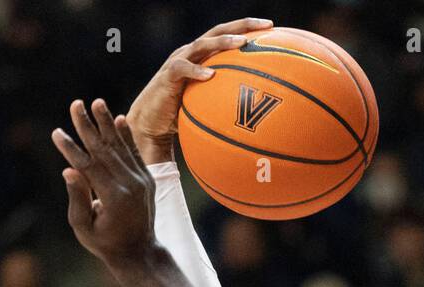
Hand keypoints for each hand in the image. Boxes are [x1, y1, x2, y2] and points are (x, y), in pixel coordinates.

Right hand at [52, 99, 157, 264]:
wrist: (140, 252)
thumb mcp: (84, 228)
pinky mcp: (147, 178)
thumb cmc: (106, 243)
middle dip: (87, 125)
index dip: (71, 148)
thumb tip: (69, 169)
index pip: (88, 165)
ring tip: (96, 102)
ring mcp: (141, 180)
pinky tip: (119, 118)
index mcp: (113, 197)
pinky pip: (135, 152)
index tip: (56, 132)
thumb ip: (77, 199)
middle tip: (75, 104)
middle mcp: (130, 184)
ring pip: (120, 146)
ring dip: (107, 122)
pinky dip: (127, 135)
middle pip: (104, 149)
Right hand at [126, 17, 272, 164]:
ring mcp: (179, 61)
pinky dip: (196, 70)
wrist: (151, 123)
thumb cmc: (181, 115)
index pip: (227, 35)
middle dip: (243, 25)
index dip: (248, 28)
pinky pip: (182, 68)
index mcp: (202, 56)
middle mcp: (191, 53)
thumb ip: (226, 99)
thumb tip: (258, 115)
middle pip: (218, 31)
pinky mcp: (168, 75)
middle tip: (266, 26)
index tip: (272, 27)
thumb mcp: (208, 104)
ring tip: (241, 43)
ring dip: (222, 42)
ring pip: (202, 44)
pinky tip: (210, 75)